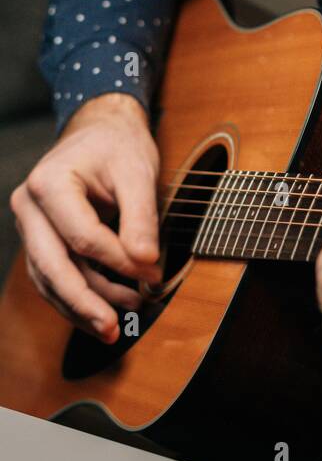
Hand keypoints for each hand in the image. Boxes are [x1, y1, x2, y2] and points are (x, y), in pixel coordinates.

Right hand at [9, 93, 161, 342]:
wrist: (101, 132)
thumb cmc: (118, 146)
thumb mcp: (137, 172)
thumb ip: (141, 216)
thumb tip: (146, 261)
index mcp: (48, 184)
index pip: (82, 237)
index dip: (118, 261)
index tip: (153, 274)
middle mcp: (29, 207)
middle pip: (52, 266)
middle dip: (84, 301)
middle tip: (114, 328)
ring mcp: (30, 227)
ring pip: (49, 278)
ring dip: (81, 307)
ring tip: (115, 328)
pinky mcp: (41, 241)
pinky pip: (53, 277)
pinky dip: (76, 298)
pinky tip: (102, 313)